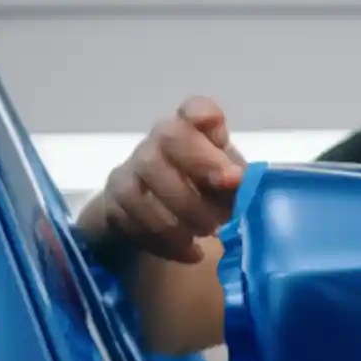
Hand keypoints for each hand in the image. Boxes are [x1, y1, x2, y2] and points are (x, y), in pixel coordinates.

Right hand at [79, 96, 246, 263]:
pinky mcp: (114, 201)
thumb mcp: (228, 189)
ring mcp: (131, 168)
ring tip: (207, 234)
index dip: (206, 116)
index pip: (195, 108)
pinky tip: (189, 252)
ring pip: (146, 175)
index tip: (222, 137)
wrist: (155, 223)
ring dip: (181, 212)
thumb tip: (246, 188)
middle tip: (222, 207)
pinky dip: (164, 240)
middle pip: (168, 134)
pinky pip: (130, 216)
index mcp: (196, 133)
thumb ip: (238, 185)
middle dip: (199, 167)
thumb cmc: (204, 196)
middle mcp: (159, 142)